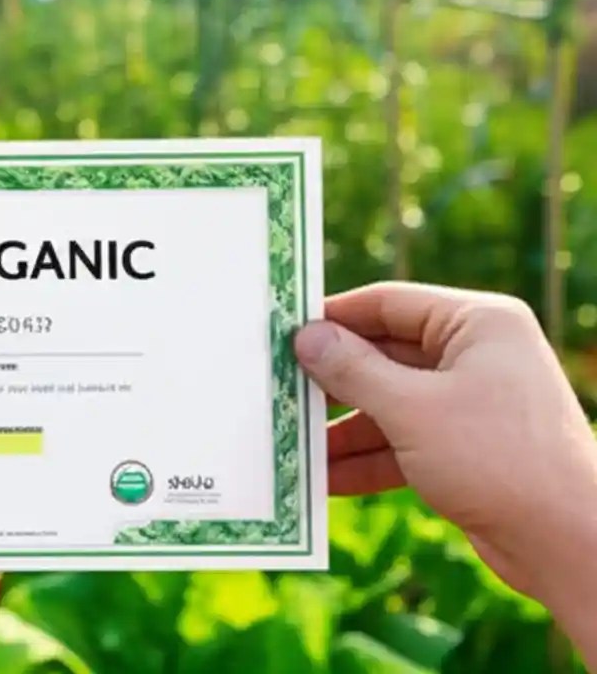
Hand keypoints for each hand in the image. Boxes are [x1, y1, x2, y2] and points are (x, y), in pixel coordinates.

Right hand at [295, 283, 596, 639]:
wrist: (569, 541)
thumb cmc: (498, 460)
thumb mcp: (412, 409)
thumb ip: (353, 370)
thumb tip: (306, 337)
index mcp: (477, 323)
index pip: (388, 303)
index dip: (332, 317)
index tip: (281, 332)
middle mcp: (477, 355)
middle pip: (384, 356)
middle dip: (331, 382)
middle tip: (277, 392)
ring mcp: (472, 403)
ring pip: (389, 404)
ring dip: (342, 429)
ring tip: (291, 445)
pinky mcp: (467, 448)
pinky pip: (404, 441)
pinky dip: (367, 459)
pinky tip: (324, 479)